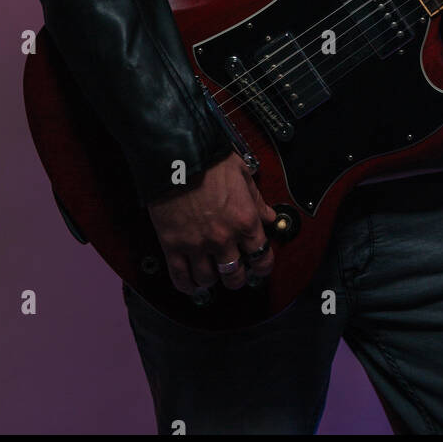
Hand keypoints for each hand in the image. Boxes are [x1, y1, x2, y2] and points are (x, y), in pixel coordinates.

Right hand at [146, 151, 276, 293]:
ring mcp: (197, 244)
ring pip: (208, 279)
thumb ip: (257, 200)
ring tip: (211, 274)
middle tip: (235, 274)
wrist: (177, 156)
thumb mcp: (243, 174)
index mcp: (245, 220)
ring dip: (211, 279)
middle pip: (235, 275)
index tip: (259, 267)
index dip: (263, 267)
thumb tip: (268, 216)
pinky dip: (186, 285)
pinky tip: (190, 284)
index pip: (261, 257)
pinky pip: (180, 277)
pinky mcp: (173, 245)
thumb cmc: (210, 160)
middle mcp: (224, 237)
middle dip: (237, 278)